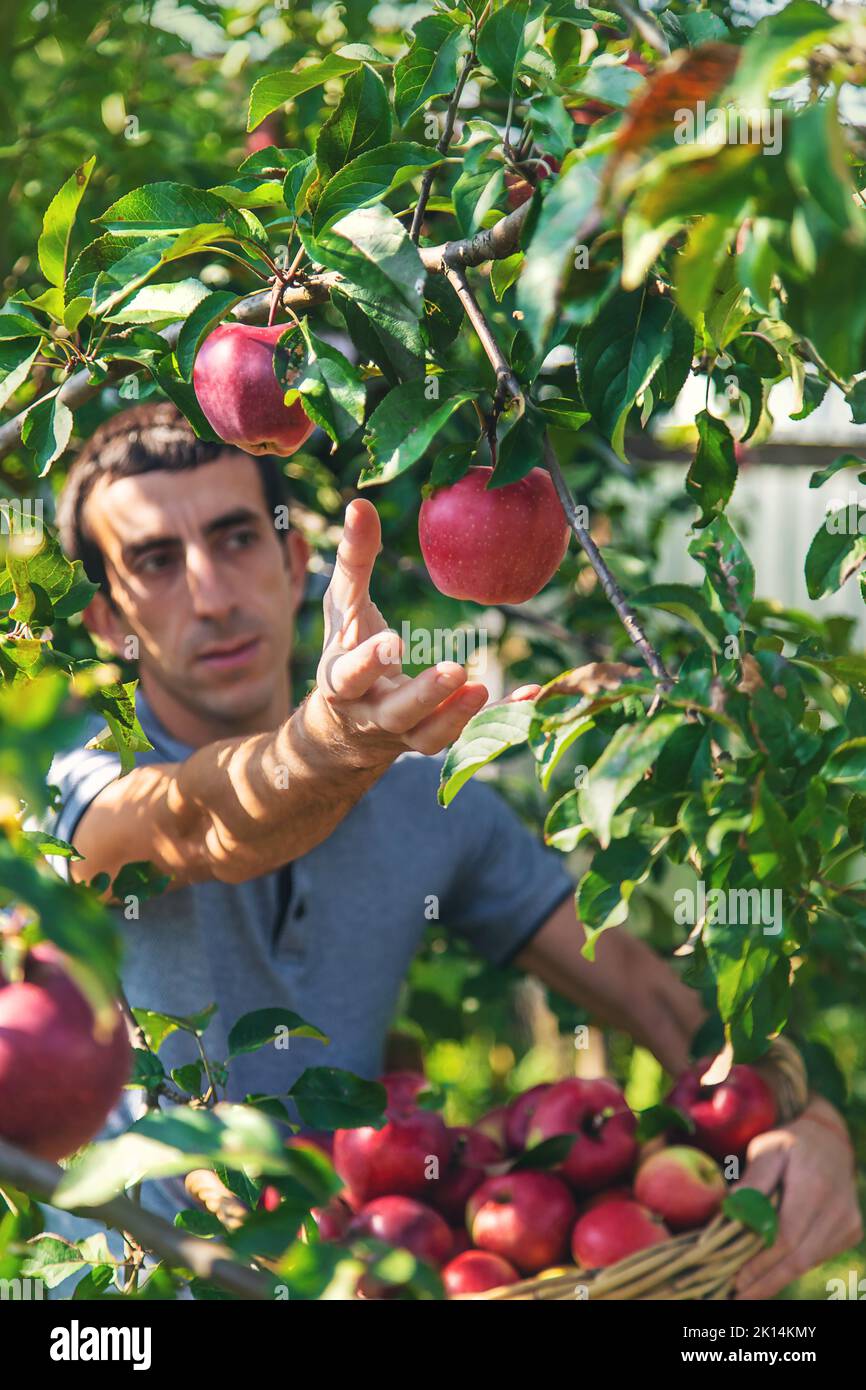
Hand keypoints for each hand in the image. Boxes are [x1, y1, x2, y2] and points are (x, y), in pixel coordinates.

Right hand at [313, 499, 489, 766]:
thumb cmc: (348, 648)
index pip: (349, 675)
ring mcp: (406, 733)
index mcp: (342, 681)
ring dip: (457, 716)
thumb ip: (353, 560)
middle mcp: (373, 714)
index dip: (368, 662)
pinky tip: (532, 695)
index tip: (393, 641)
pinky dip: (500, 719)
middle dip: (423, 695)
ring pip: (430, 736)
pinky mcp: (437, 738)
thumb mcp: (344, 605)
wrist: (348, 725)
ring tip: (483, 689)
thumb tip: (359, 502)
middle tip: (455, 670)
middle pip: (396, 712)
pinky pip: (470, 736)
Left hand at [734, 1095, 861, 1298]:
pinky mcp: (851, 1231)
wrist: (831, 1141)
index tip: (738, 1279)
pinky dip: (794, 1265)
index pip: (787, 1237)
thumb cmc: (791, 1144)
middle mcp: (836, 1208)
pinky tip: (771, 1272)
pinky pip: (818, 1256)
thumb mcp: (768, 1148)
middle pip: (799, 1257)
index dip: (762, 1262)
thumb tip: (734, 1204)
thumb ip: (755, 1176)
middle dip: (767, 1281)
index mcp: (814, 1186)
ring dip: (778, 1277)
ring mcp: (847, 1222)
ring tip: (749, 1289)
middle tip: (739, 1295)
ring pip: (809, 1261)